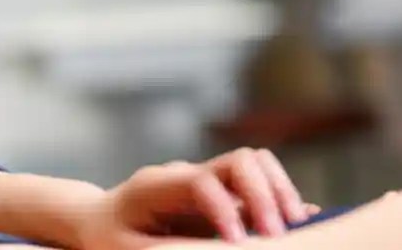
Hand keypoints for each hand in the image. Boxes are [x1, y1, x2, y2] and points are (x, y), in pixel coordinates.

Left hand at [76, 148, 319, 248]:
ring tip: (297, 231)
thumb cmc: (109, 237)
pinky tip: (304, 226)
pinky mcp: (222, 194)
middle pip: (240, 161)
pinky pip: (259, 185)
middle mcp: (186, 175)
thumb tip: (226, 249)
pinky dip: (281, 202)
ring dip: (281, 194)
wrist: (97, 219)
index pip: (200, 182)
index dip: (225, 209)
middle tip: (279, 236)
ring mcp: (206, 180)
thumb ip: (170, 249)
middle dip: (266, 195)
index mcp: (156, 186)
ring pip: (256, 165)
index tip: (239, 243)